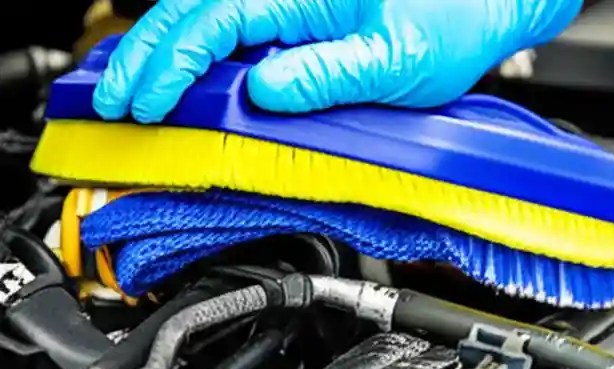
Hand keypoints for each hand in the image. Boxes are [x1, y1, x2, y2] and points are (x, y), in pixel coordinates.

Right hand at [93, 0, 582, 122]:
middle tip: (114, 102)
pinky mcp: (302, 17)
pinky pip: (235, 29)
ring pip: (206, 18)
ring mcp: (292, 3)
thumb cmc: (453, 22)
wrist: (488, 5)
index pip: (211, 20)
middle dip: (147, 57)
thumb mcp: (395, 62)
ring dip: (165, 54)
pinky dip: (199, 54)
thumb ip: (328, 76)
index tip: (145, 102)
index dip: (171, 63)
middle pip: (192, 13)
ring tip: (131, 92)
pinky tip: (182, 79)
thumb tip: (264, 94)